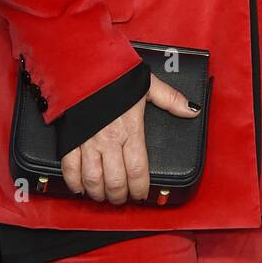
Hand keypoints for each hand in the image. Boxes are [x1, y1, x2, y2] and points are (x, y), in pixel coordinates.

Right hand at [60, 72, 200, 203]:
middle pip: (115, 180)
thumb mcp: (147, 84)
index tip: (141, 194)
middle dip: (119, 195)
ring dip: (98, 193)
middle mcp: (109, 139)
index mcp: (131, 129)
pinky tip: (80, 188)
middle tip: (122, 198)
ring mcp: (88, 141)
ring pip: (93, 179)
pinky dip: (74, 182)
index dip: (140, 188)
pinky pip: (69, 168)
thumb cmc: (115, 73)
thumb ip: (171, 99)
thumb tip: (192, 110)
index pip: (139, 170)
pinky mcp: (70, 138)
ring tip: (103, 196)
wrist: (84, 63)